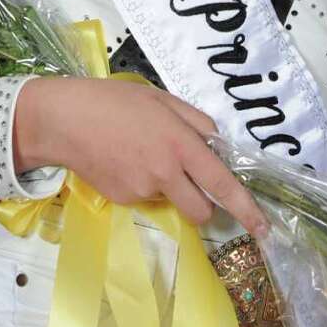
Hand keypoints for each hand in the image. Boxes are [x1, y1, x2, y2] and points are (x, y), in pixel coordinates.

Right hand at [12, 76, 269, 238]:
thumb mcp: (161, 98)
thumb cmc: (114, 101)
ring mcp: (142, 190)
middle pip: (201, 211)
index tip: (263, 228)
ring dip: (168, 188)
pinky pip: (145, 198)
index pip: (222, 184)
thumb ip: (196, 121)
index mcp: (180, 144)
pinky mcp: (122, 200)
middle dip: (204, 206)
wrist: (64, 120)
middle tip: (191, 183)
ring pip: (170, 201)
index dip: (246, 209)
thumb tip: (217, 144)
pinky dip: (143, 185)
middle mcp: (165, 173)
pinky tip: (124, 162)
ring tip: (141, 155)